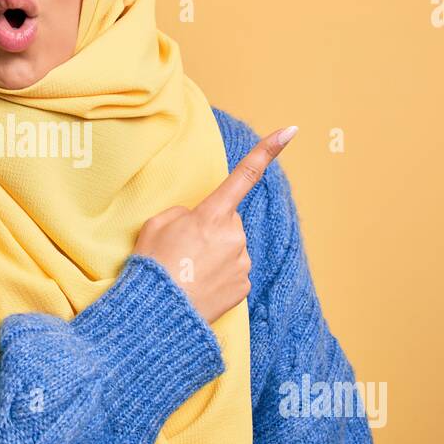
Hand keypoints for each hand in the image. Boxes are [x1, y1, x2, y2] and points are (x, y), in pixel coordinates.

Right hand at [131, 126, 297, 323]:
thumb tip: (199, 222)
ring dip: (214, 255)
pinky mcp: (243, 287)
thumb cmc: (153, 265)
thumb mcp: (156, 225)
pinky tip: (199, 286)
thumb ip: (183, 214)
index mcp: (212, 215)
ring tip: (188, 271)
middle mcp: (234, 236)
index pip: (244, 175)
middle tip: (183, 249)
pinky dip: (219, 277)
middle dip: (211, 229)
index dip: (268, 151)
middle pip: (228, 222)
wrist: (159, 313)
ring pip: (232, 248)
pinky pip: (233, 273)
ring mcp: (242, 263)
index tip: (290, 130)